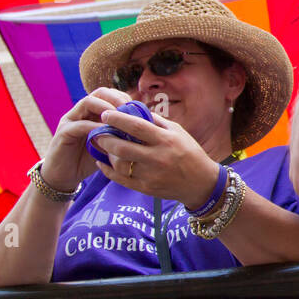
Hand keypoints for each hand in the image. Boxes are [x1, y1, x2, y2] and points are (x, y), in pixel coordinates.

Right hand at [40, 87, 130, 190]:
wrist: (65, 176)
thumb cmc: (89, 159)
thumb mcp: (109, 145)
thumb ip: (121, 135)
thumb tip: (145, 131)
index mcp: (93, 112)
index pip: (110, 95)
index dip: (125, 98)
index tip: (138, 110)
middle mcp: (81, 112)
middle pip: (100, 93)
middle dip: (117, 98)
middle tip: (129, 110)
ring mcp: (71, 120)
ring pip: (88, 102)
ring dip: (106, 108)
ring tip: (119, 119)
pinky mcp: (63, 132)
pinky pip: (79, 124)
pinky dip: (94, 127)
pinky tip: (106, 134)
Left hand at [92, 107, 220, 205]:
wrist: (201, 183)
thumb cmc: (190, 153)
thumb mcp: (178, 132)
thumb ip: (156, 121)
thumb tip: (134, 110)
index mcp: (165, 140)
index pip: (136, 126)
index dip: (117, 119)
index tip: (105, 114)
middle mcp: (157, 157)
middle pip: (123, 147)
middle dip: (105, 138)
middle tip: (97, 132)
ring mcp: (151, 175)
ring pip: (120, 164)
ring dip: (107, 154)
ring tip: (104, 147)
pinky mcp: (146, 188)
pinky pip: (121, 179)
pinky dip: (108, 171)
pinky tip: (103, 163)